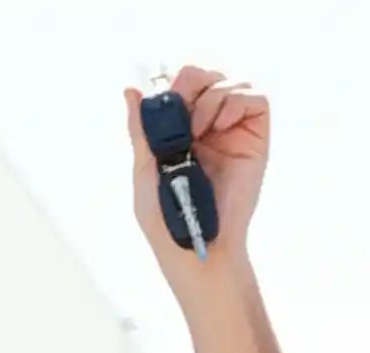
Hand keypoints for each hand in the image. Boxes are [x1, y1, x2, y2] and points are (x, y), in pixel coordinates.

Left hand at [123, 65, 268, 289]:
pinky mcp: (256, 139)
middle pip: (206, 76)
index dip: (172, 84)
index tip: (162, 102)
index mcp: (179, 131)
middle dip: (190, 84)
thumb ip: (142, 129)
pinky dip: (235, 102)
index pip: (181, 86)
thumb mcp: (146, 167)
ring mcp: (233, 131)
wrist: (196, 242)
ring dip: (210, 97)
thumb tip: (130, 90)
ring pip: (231, 82)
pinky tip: (217, 128)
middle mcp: (208, 126)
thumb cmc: (166, 215)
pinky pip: (256, 98)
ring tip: (197, 132)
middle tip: (181, 110)